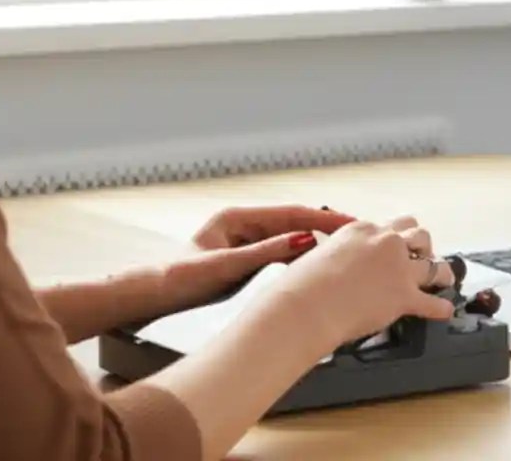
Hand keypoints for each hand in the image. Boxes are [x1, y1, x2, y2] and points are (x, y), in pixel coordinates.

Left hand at [159, 205, 355, 314]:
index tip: (350, 223)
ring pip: (290, 240)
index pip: (292, 213)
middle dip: (326, 229)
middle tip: (357, 237)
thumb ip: (267, 253)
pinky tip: (317, 268)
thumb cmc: (179, 278)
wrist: (153, 297)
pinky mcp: (246, 259)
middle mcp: (244, 225)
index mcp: (238, 217)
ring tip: (345, 252)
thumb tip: (304, 240)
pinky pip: (281, 255)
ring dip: (315, 245)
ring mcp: (246, 242)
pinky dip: (300, 260)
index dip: (324, 218)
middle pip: (295, 223)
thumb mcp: (226, 265)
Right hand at [271, 217, 457, 346]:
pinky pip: (433, 302)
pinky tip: (444, 309)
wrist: (306, 306)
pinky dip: (441, 307)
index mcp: (363, 230)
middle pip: (418, 235)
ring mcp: (398, 269)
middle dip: (422, 247)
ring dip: (441, 272)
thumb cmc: (302, 285)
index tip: (395, 250)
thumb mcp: (318, 253)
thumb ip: (336, 254)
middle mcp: (386, 243)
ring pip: (434, 264)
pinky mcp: (404, 296)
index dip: (395, 241)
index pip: (390, 227)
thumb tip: (338, 263)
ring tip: (444, 279)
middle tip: (420, 259)